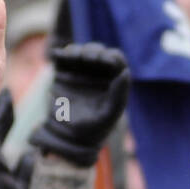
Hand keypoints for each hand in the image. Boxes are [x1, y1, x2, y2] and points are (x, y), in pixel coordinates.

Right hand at [28, 43, 131, 166]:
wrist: (66, 137)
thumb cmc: (93, 129)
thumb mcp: (108, 115)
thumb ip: (119, 95)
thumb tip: (126, 71)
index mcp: (114, 83)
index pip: (117, 62)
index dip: (112, 57)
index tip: (104, 60)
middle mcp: (99, 75)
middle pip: (100, 53)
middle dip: (94, 51)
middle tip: (87, 58)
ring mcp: (81, 72)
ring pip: (83, 52)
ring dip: (80, 51)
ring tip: (75, 56)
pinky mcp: (64, 73)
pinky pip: (65, 58)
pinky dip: (64, 53)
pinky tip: (63, 56)